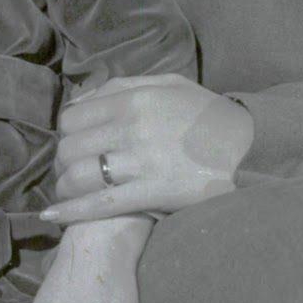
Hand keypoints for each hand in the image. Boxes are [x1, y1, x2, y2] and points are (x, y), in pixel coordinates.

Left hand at [42, 74, 254, 224]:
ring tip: (66, 194)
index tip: (71, 145)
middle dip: (62, 163)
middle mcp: (132, 127)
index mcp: (135, 98)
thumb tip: (81, 99)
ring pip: (81, 176)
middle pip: (71, 148)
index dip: (65, 134)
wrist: (249, 148)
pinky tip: (53, 216)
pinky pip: (101, 204)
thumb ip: (124, 86)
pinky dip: (71, 212)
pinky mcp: (153, 192)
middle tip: (67, 173)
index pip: (73, 117)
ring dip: (65, 189)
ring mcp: (142, 161)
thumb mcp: (170, 85)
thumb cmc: (208, 116)